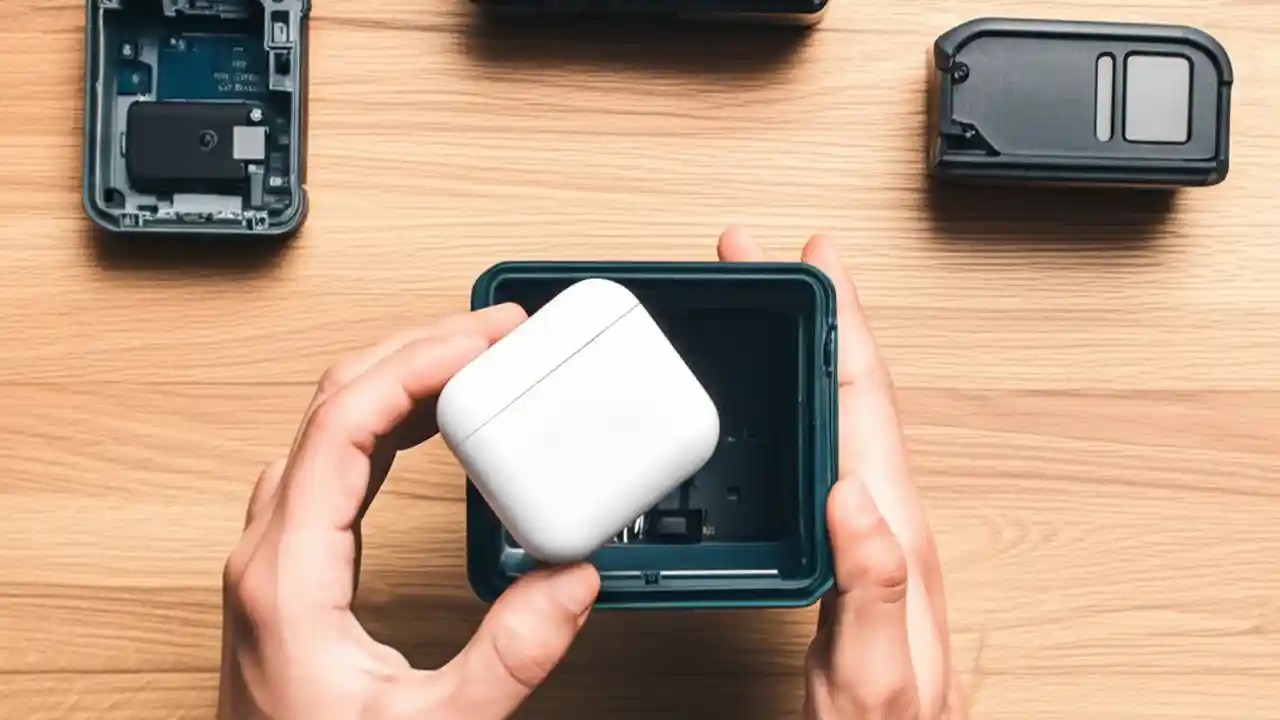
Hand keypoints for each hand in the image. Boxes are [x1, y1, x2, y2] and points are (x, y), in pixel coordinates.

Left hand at [218, 305, 600, 719]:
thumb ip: (510, 657)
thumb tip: (572, 580)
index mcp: (290, 574)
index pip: (346, 421)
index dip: (418, 362)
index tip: (483, 340)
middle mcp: (271, 550)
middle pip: (334, 403)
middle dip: (418, 350)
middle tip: (495, 332)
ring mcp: (275, 554)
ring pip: (328, 424)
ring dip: (402, 379)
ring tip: (476, 362)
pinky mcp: (292, 565)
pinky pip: (333, 459)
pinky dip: (389, 421)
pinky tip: (431, 423)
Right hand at [717, 228, 964, 718]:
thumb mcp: (874, 669)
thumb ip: (870, 583)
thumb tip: (851, 487)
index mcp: (892, 529)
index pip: (865, 401)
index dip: (842, 321)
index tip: (816, 258)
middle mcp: (885, 516)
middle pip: (851, 388)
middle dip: (818, 309)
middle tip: (773, 254)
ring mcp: (867, 528)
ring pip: (838, 412)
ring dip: (809, 347)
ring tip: (779, 302)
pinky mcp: (845, 546)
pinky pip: (824, 448)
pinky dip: (801, 402)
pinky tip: (780, 399)